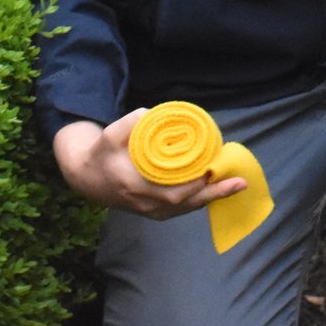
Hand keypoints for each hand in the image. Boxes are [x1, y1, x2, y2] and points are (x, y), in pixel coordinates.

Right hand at [54, 112, 246, 218]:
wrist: (86, 178)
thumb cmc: (101, 153)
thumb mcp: (109, 134)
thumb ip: (129, 123)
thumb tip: (152, 114)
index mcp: (134, 185)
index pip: (170, 190)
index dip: (194, 184)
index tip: (212, 170)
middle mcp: (143, 203)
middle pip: (184, 203)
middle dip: (212, 193)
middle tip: (238, 181)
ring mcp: (148, 210)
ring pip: (184, 208)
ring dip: (211, 198)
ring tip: (236, 186)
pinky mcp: (151, 211)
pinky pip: (180, 209)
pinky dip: (199, 200)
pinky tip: (216, 190)